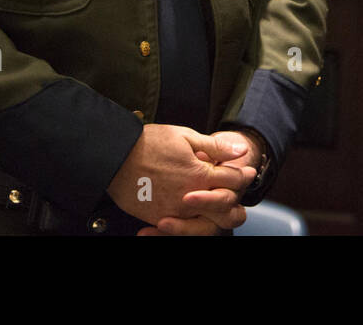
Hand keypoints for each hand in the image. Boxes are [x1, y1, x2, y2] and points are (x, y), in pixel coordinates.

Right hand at [107, 124, 255, 234]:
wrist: (115, 156)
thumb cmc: (149, 142)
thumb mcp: (185, 136)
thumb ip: (215, 147)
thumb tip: (240, 150)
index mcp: (199, 175)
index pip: (232, 179)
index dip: (243, 174)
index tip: (247, 170)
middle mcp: (190, 198)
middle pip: (225, 206)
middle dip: (235, 196)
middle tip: (238, 188)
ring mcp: (174, 211)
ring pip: (206, 220)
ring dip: (215, 210)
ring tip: (218, 200)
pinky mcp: (159, 217)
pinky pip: (182, 226)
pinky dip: (192, 221)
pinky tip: (194, 211)